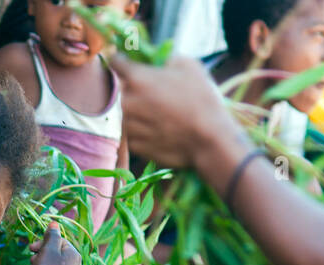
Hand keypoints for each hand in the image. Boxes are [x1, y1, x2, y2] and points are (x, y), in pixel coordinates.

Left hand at [111, 56, 240, 169]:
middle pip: (125, 91)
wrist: (208, 139)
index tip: (125, 63)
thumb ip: (168, 60)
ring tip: (165, 114)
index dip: (121, 61)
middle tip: (160, 95)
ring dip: (140, 111)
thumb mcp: (190, 66)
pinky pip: (134, 132)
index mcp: (138, 79)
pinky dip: (144, 130)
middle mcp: (127, 102)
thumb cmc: (202, 99)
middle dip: (137, 90)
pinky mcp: (133, 144)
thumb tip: (161, 63)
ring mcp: (128, 125)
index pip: (116, 63)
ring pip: (129, 113)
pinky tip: (163, 129)